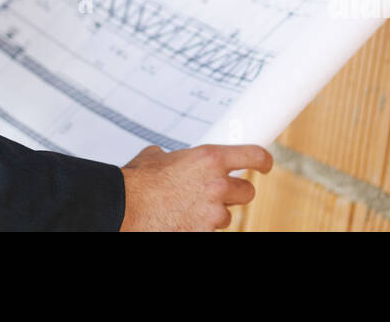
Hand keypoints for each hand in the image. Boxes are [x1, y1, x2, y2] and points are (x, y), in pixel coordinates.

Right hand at [118, 143, 272, 230]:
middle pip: (247, 191)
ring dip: (214, 213)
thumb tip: (170, 158)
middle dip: (235, 192)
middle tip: (218, 192)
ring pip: (227, 215)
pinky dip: (201, 227)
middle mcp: (217, 184)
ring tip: (189, 209)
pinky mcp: (205, 233)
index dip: (263, 160)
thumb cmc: (138, 183)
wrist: (124, 207)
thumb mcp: (157, 157)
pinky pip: (212, 230)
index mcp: (209, 158)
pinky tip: (183, 221)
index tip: (264, 164)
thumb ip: (175, 157)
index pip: (253, 155)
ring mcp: (213, 212)